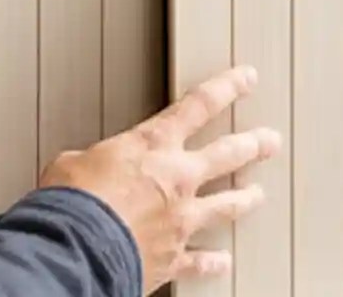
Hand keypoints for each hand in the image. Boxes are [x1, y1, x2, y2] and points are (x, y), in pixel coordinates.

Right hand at [39, 66, 279, 294]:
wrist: (77, 246)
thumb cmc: (72, 201)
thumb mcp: (72, 163)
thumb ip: (91, 163)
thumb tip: (82, 170)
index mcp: (153, 145)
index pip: (199, 105)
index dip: (227, 88)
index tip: (246, 79)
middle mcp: (177, 178)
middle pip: (228, 154)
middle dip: (253, 144)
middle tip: (270, 140)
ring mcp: (181, 219)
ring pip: (227, 205)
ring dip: (246, 198)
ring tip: (258, 194)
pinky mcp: (174, 257)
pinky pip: (202, 261)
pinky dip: (213, 263)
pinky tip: (224, 262)